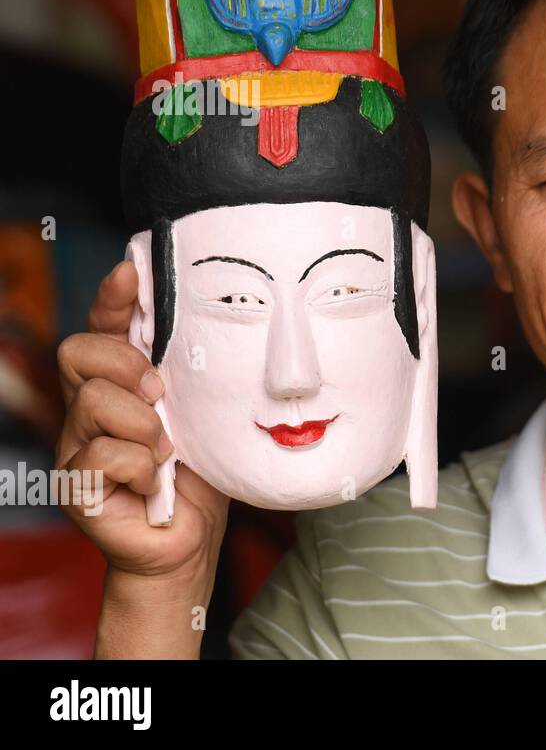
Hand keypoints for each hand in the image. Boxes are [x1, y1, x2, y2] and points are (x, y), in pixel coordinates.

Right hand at [56, 261, 229, 581]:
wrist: (190, 539)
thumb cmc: (199, 473)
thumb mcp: (201, 410)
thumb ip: (188, 374)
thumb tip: (203, 322)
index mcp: (120, 384)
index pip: (104, 328)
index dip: (112, 298)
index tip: (130, 272)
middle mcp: (88, 410)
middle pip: (79, 352)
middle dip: (126, 365)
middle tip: (162, 395)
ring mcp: (76, 447)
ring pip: (93, 401)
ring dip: (144, 426)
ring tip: (166, 451)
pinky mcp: (76, 487)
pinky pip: (103, 454)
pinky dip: (141, 467)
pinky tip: (153, 482)